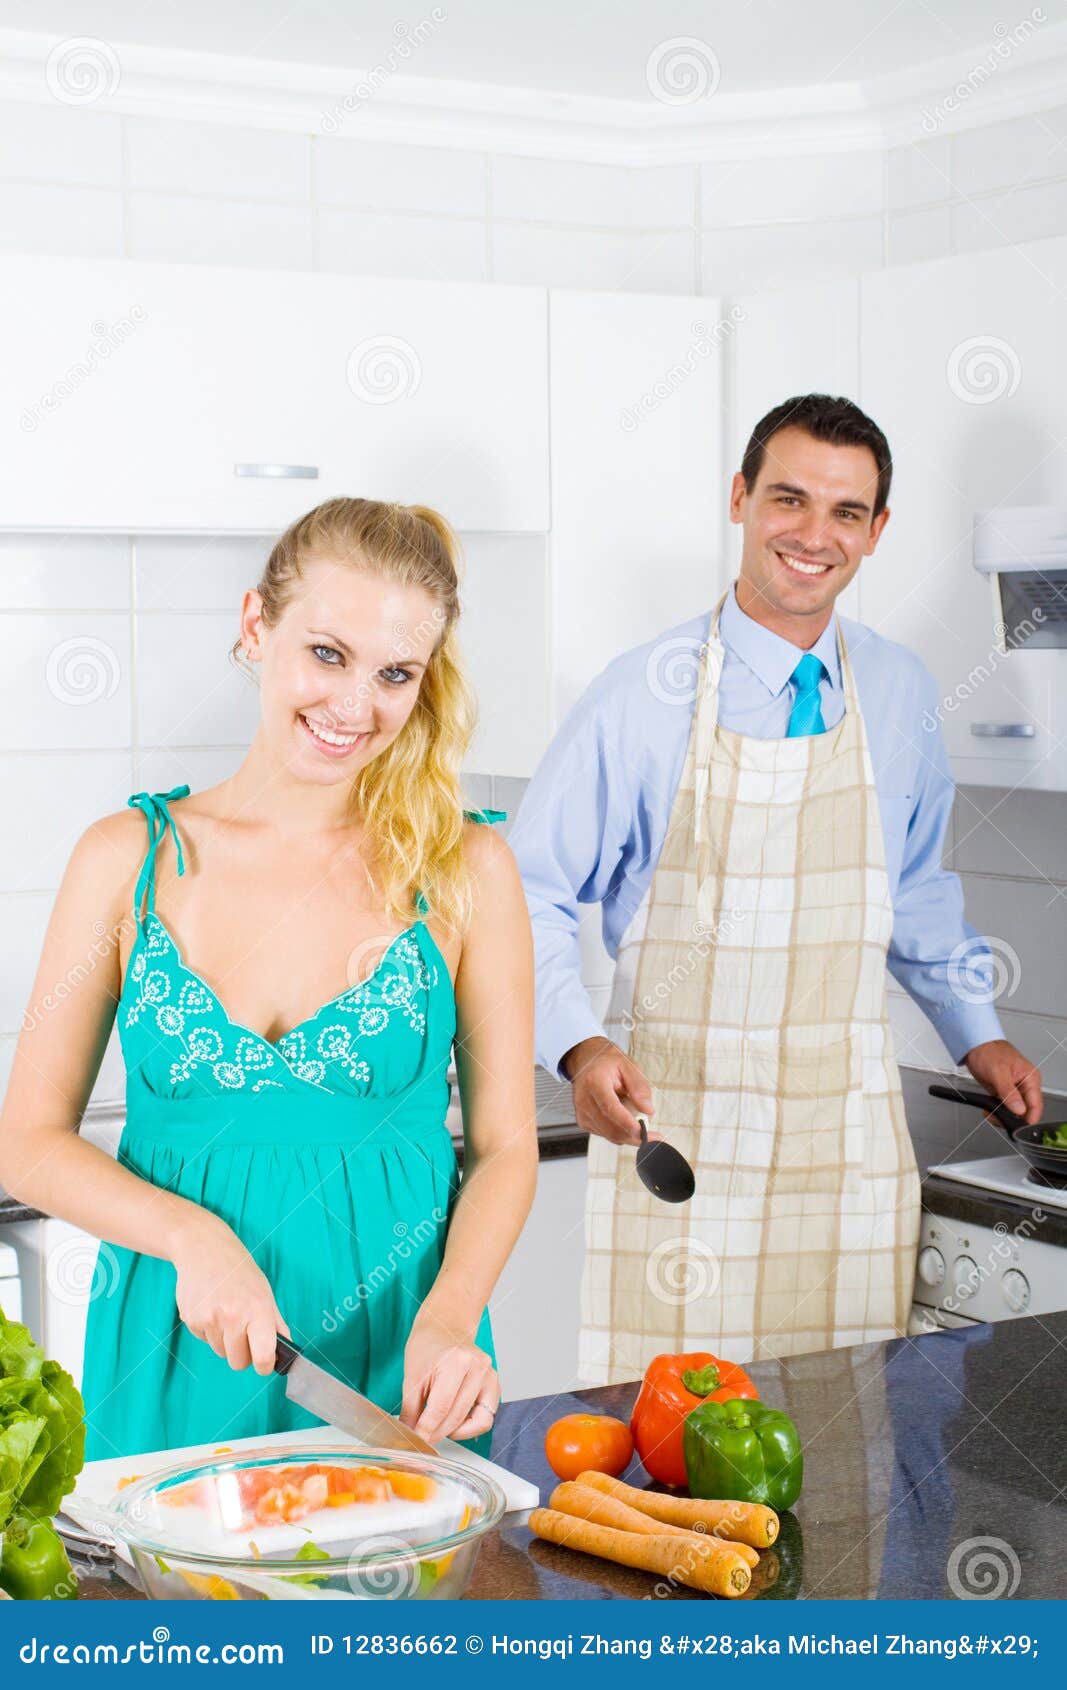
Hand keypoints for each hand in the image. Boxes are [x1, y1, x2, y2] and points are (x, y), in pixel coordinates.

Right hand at [172, 1212, 290, 1375]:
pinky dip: (209, 1330)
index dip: (264, 1366)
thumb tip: (285, 1351)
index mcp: (257, 1308)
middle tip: (244, 1334)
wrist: (203, 1247)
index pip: (262, 1355)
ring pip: (220, 1352)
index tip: (264, 1365)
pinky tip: (211, 1307)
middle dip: (243, 1354)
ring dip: (225, 1340)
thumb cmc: (238, 1270)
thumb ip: (275, 1323)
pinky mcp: (190, 1319)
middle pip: (238, 1362)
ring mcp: (209, 1318)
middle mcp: (233, 1315)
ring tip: (226, 1312)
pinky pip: (204, 1340)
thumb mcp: (264, 1291)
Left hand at [401, 1305, 498, 1444]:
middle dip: (437, 1433)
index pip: (441, 1407)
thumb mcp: (411, 1376)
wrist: (445, 1327)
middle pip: (456, 1416)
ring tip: (437, 1426)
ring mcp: (490, 1375)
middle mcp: (478, 1367)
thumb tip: (409, 1435)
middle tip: (422, 1438)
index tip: (416, 1441)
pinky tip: (454, 1422)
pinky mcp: (495, 1384)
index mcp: (457, 1361)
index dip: (427, 1430)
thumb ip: (411, 1409)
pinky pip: (486, 1417)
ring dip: (452, 1431)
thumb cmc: (427, 1347)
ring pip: (473, 1421)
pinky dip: (470, 1426)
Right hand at [562, 1035, 656, 1145]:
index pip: (610, 1108)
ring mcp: (582, 1112)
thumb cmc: (608, 1063)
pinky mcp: (583, 1121)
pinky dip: (620, 1131)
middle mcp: (584, 1099)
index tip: (643, 1133)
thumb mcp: (629, 1066)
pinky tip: (622, 1116)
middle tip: (653, 1133)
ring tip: (634, 1114)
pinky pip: (606, 1134)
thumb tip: (647, 1110)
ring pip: (610, 1135)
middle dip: (634, 1135)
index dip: (627, 1123)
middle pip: (610, 1127)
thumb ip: (639, 1087)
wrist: (587, 1062)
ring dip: (628, 1132)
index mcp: (595, 1082)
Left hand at [963, 1040, 1042, 1125]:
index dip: (1029, 1118)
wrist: (974, 1045)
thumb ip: (1009, 1093)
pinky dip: (996, 1111)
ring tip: (990, 1113)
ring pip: (1014, 1111)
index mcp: (1030, 1078)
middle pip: (1025, 1111)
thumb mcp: (998, 1072)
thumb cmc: (988, 1051)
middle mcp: (1024, 1085)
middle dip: (1012, 1118)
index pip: (1036, 1105)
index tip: (1018, 1127)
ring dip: (1002, 1115)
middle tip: (997, 1118)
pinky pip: (1004, 1107)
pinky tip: (988, 1110)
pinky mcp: (1004, 1092)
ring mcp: (1014, 1090)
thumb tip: (1019, 1109)